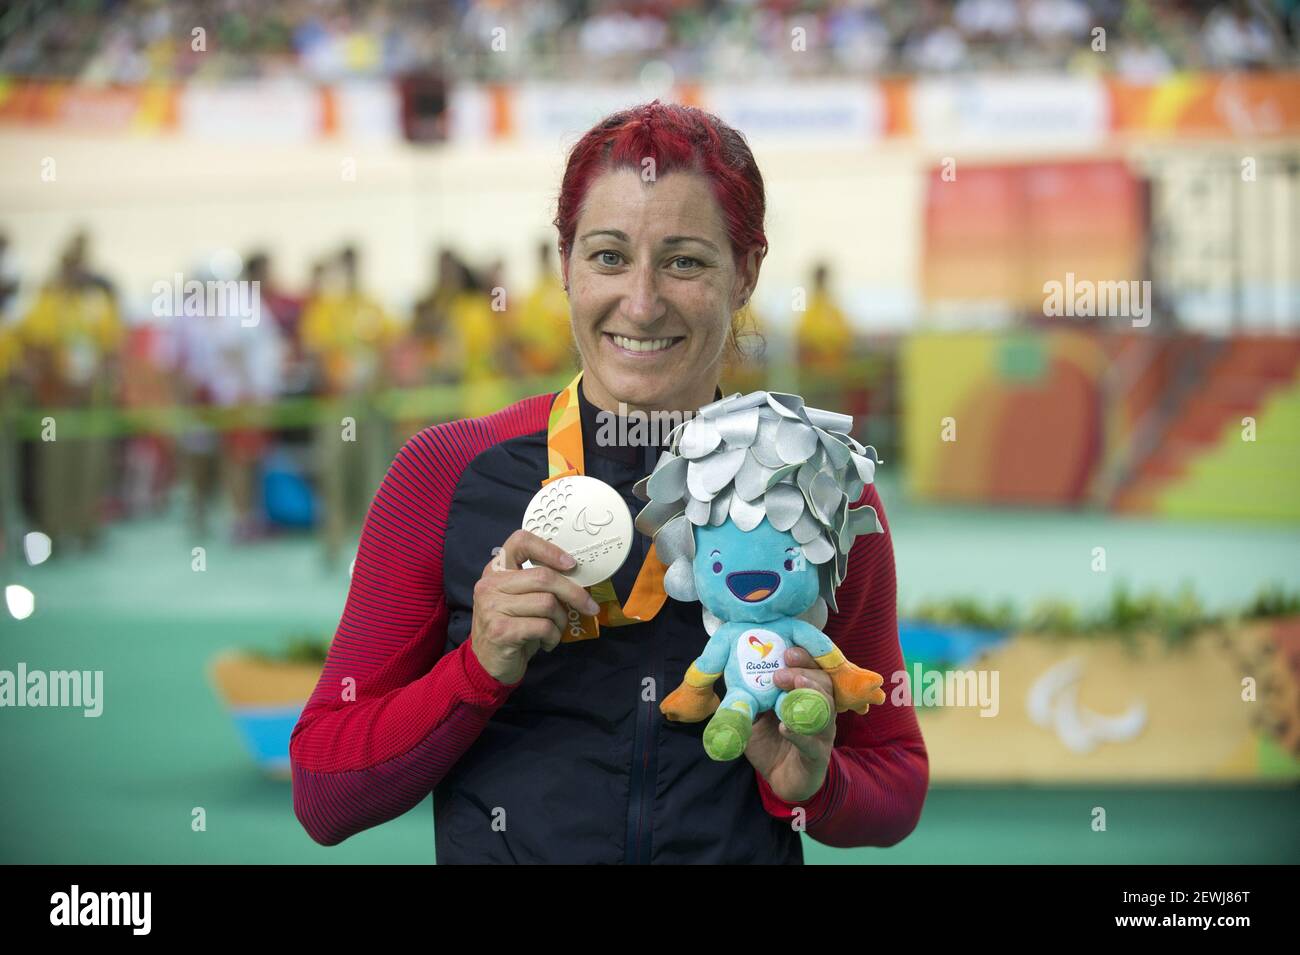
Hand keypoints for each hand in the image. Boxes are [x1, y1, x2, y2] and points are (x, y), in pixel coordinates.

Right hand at [470, 529, 600, 684]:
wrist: (486, 664)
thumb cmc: (511, 627)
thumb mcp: (520, 599)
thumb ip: (538, 584)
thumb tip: (577, 577)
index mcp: (496, 570)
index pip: (521, 541)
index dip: (549, 549)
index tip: (571, 564)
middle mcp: (490, 584)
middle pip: (544, 576)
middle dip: (573, 593)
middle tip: (589, 606)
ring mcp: (493, 607)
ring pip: (547, 603)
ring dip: (561, 619)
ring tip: (555, 629)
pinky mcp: (501, 630)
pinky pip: (543, 626)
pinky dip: (553, 636)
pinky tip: (547, 642)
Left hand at [744, 647, 836, 803]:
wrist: (781, 779)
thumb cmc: (772, 741)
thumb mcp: (755, 714)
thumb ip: (749, 697)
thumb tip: (732, 675)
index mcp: (807, 694)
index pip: (812, 669)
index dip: (804, 658)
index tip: (787, 652)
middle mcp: (820, 709)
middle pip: (823, 684)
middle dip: (804, 673)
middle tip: (781, 674)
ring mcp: (822, 732)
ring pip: (825, 709)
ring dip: (808, 695)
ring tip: (791, 688)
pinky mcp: (817, 755)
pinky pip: (813, 742)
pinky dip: (799, 734)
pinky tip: (785, 727)